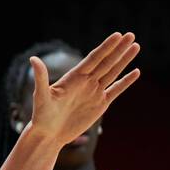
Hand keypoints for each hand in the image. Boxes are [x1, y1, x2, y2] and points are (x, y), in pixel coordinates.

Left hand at [27, 32, 140, 147]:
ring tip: (135, 46)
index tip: (117, 35)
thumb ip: (41, 77)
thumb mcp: (41, 96)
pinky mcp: (100, 104)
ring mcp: (94, 92)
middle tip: (131, 35)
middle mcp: (86, 81)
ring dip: (124, 60)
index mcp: (74, 77)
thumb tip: (33, 59)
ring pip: (113, 72)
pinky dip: (125, 81)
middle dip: (119, 49)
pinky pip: (116, 90)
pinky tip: (136, 71)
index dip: (106, 47)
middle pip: (106, 62)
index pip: (94, 58)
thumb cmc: (41, 115)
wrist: (49, 134)